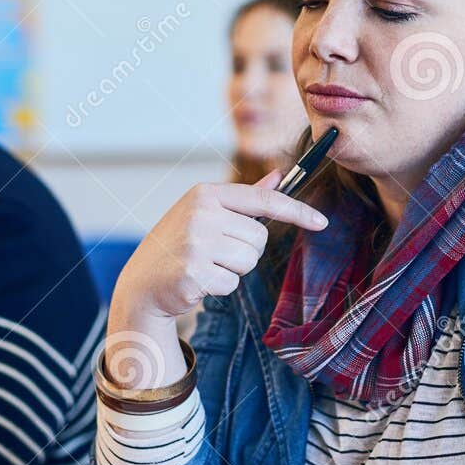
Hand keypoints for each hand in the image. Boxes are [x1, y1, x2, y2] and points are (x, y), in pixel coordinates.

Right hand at [114, 171, 327, 322]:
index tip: (322, 221)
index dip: (297, 210)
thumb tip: (280, 176)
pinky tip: (198, 280)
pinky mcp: (192, 272)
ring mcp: (195, 242)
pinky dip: (220, 287)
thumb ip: (245, 198)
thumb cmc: (179, 244)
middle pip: (259, 237)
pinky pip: (232, 283)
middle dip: (246, 250)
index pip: (263, 199)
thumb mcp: (207, 213)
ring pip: (248, 261)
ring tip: (207, 265)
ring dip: (234, 270)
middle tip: (217, 253)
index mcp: (207, 194)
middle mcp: (201, 213)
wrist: (143, 281)